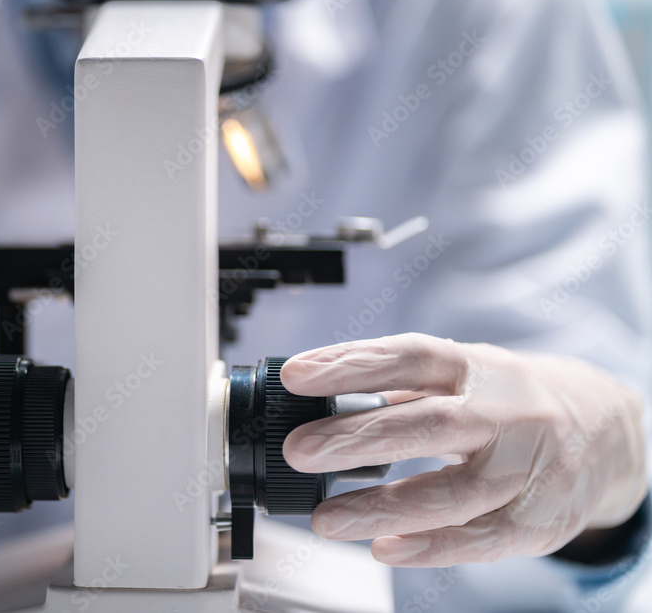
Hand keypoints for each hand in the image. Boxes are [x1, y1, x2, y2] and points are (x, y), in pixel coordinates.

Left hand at [281, 333, 647, 567]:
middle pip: (428, 423)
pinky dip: (431, 546)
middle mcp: (504, 412)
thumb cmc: (511, 402)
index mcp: (474, 368)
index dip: (351, 364)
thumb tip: (318, 404)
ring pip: (453, 492)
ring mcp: (526, 467)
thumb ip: (400, 389)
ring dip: (383, 506)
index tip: (297, 376)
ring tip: (327, 518)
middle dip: (359, 438)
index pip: (409, 357)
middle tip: (301, 450)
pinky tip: (385, 548)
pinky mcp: (539, 518)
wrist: (608, 433)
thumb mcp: (464, 376)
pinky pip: (482, 537)